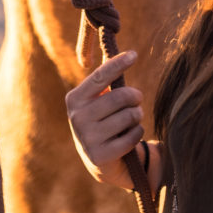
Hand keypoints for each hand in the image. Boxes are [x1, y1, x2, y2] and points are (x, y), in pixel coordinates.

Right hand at [65, 49, 146, 189]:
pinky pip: (132, 136)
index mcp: (74, 99)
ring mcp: (88, 138)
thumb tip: (121, 53)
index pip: (100, 77)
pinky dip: (137, 132)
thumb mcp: (97, 99)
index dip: (118, 64)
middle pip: (120, 97)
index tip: (134, 54)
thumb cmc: (103, 119)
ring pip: (129, 117)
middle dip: (135, 97)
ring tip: (133, 117)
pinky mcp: (101, 156)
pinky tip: (131, 134)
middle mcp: (77, 118)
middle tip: (137, 99)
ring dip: (137, 115)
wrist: (99, 159)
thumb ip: (105, 79)